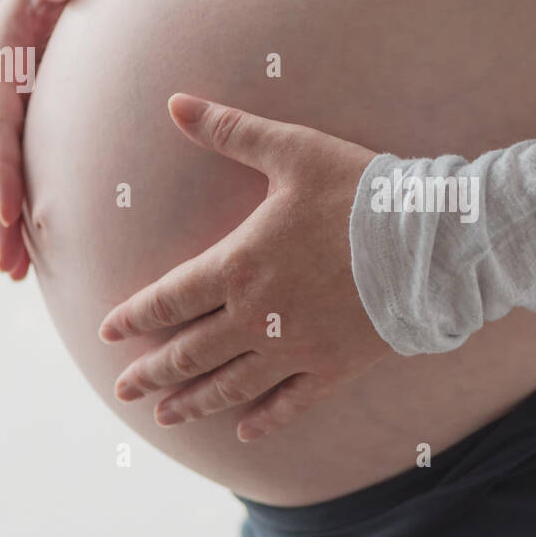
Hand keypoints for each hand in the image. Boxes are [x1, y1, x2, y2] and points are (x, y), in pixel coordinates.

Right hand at [0, 0, 92, 279]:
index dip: (3, 172)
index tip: (10, 213)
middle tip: (7, 262)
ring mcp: (7, 122)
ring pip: (0, 183)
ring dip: (4, 228)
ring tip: (11, 273)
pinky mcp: (26, 135)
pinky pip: (19, 181)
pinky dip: (20, 218)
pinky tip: (29, 259)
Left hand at [98, 95, 391, 441]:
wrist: (427, 242)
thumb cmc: (358, 192)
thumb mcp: (291, 151)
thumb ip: (230, 131)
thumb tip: (175, 102)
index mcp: (238, 266)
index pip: (168, 300)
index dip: (134, 318)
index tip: (108, 333)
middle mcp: (256, 317)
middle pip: (189, 353)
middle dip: (152, 372)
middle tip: (124, 390)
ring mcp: (294, 349)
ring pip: (230, 385)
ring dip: (193, 402)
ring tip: (166, 417)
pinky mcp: (332, 368)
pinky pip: (289, 402)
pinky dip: (263, 419)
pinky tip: (244, 433)